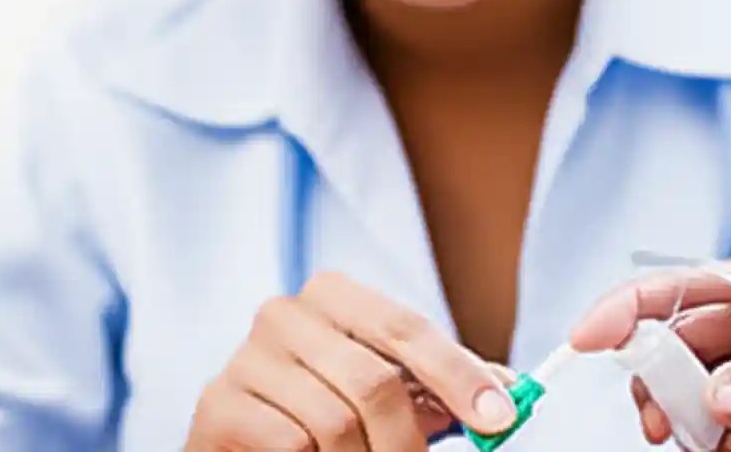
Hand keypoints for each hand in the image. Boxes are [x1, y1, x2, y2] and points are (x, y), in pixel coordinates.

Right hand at [187, 271, 517, 450]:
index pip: (406, 327)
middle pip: (374, 381)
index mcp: (332, 294)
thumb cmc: (326, 414)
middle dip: (407, 441)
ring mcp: (245, 358)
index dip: (458, 374)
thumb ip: (443, 387)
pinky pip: (293, 445)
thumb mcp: (391, 393)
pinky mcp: (218, 406)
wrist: (243, 444)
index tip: (499, 419)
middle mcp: (283, 313)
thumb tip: (511, 395)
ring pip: (335, 423)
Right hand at [570, 252, 730, 450]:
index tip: (592, 336)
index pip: (685, 287)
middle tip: (656, 411)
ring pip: (681, 396)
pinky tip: (701, 446)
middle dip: (653, 374)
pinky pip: (705, 438)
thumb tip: (722, 397)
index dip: (630, 306)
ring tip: (679, 434)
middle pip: (673, 347)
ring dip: (670, 415)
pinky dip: (694, 445)